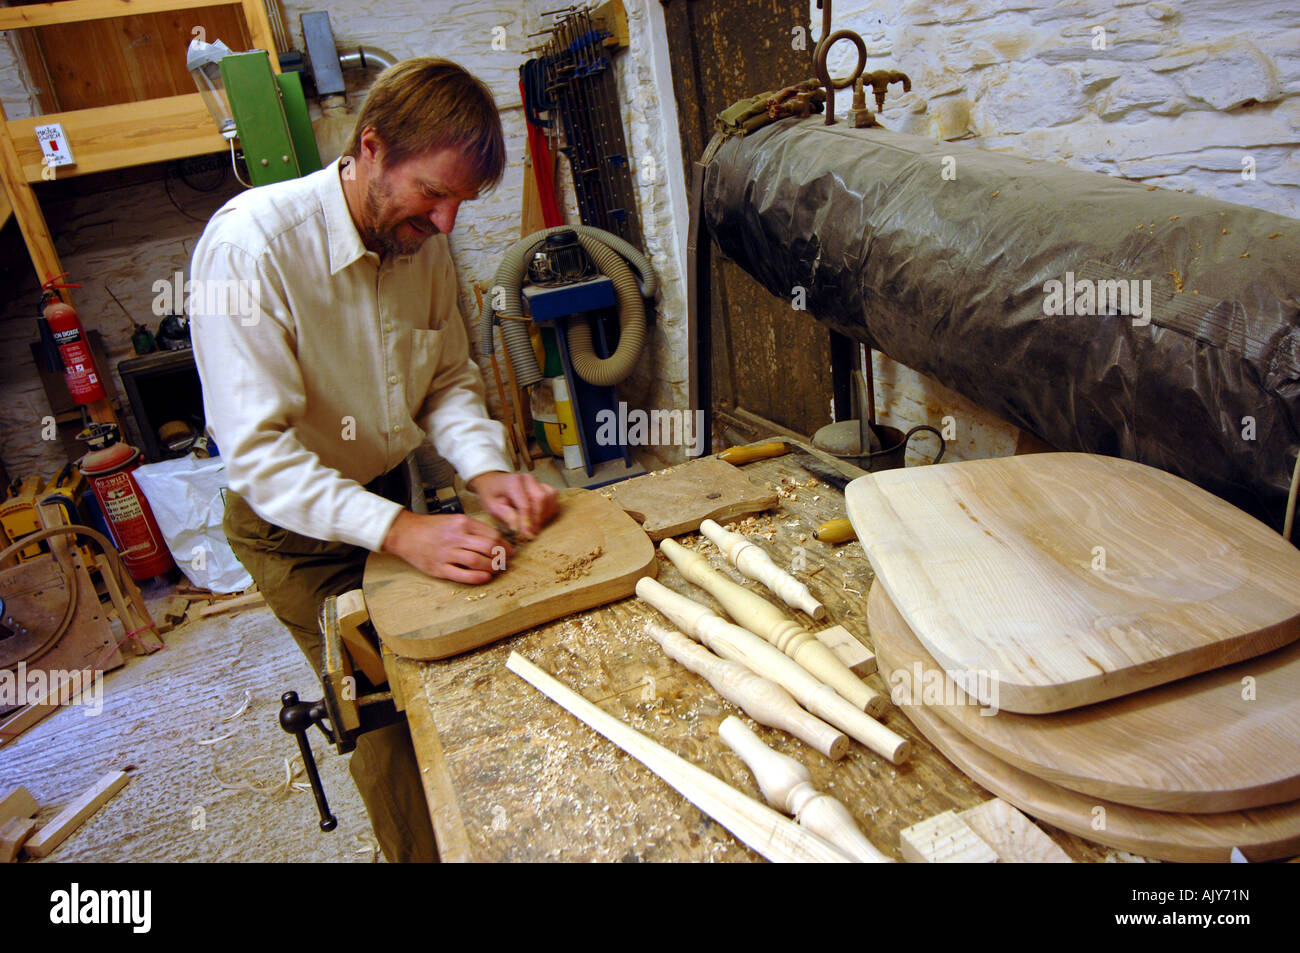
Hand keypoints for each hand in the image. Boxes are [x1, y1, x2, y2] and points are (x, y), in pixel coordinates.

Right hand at [381, 510, 513, 583]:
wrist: (405, 533)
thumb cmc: (431, 527)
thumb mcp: (454, 520)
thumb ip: (473, 529)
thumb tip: (496, 541)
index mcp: (462, 523)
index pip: (492, 534)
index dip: (505, 545)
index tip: (510, 551)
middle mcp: (456, 537)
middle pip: (488, 547)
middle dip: (501, 556)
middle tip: (506, 562)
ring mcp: (447, 553)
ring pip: (477, 561)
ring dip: (491, 567)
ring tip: (496, 569)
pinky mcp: (439, 568)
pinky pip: (462, 574)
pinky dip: (477, 577)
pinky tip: (485, 577)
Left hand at [466, 470, 558, 538]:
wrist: (495, 483)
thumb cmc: (493, 495)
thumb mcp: (492, 506)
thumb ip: (504, 514)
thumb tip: (517, 527)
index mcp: (513, 482)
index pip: (525, 504)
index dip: (528, 521)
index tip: (528, 535)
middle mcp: (528, 479)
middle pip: (540, 498)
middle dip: (538, 519)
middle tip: (532, 534)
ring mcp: (538, 481)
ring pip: (549, 497)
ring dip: (545, 514)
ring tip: (534, 525)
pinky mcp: (544, 486)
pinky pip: (553, 497)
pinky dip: (549, 509)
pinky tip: (539, 518)